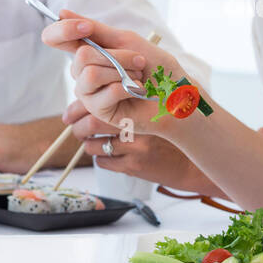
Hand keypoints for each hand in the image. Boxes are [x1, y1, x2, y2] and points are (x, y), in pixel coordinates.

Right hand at [40, 11, 186, 135]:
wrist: (176, 94)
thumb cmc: (156, 68)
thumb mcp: (127, 41)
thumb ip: (95, 30)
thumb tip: (62, 13)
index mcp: (88, 52)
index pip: (56, 38)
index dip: (63, 30)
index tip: (85, 28)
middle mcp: (84, 72)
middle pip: (81, 55)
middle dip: (117, 56)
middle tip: (139, 62)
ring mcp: (90, 93)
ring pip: (90, 74)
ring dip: (123, 72)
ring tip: (138, 78)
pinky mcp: (100, 111)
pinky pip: (106, 92)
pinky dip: (128, 88)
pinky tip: (137, 92)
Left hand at [63, 99, 218, 191]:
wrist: (190, 162)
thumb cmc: (172, 134)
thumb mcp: (155, 112)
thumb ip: (131, 103)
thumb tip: (97, 95)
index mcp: (141, 106)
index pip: (102, 101)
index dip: (82, 105)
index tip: (72, 110)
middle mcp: (137, 125)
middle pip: (93, 122)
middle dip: (78, 125)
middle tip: (75, 126)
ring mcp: (135, 147)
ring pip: (94, 145)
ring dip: (88, 143)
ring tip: (91, 140)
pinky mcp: (134, 166)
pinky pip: (103, 161)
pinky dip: (100, 157)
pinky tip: (106, 154)